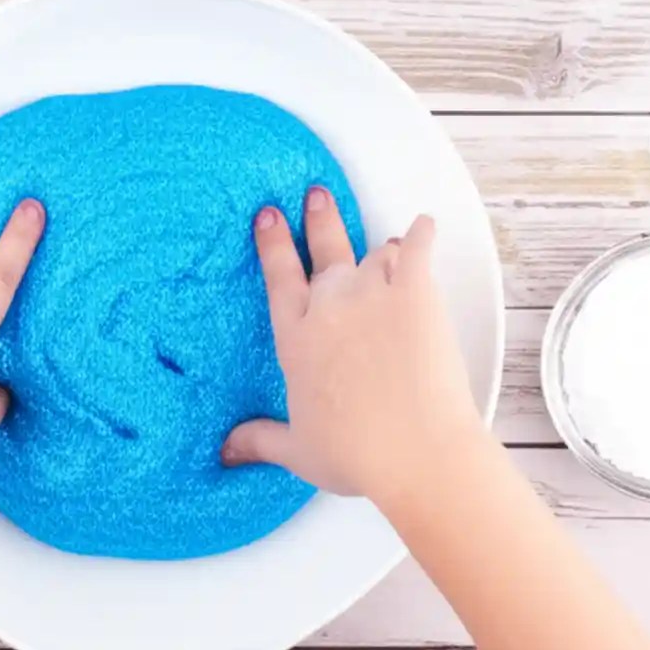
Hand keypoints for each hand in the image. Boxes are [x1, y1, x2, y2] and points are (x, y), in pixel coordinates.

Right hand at [222, 187, 479, 507]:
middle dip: (318, 218)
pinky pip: (418, 249)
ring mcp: (373, 294)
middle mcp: (330, 306)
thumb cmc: (356, 454)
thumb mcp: (297, 449)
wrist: (416, 451)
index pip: (279, 277)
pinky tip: (424, 226)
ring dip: (381, 248)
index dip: (272, 244)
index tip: (269, 217)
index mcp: (297, 337)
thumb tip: (225, 451)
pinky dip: (422, 235)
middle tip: (317, 195)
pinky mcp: (416, 293)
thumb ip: (259, 440)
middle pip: (323, 249)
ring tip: (387, 243)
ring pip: (374, 251)